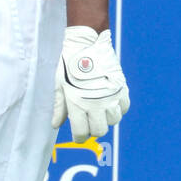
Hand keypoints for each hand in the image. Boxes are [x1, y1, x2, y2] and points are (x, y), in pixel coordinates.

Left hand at [51, 25, 129, 141]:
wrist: (87, 43)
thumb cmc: (69, 64)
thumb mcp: (60, 85)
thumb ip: (60, 107)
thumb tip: (56, 125)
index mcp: (78, 104)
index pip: (82, 133)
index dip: (79, 137)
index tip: (78, 135)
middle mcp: (97, 104)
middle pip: (99, 130)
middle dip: (92, 129)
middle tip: (88, 121)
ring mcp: (112, 96)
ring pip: (114, 120)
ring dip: (106, 118)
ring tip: (99, 109)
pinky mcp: (122, 88)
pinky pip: (125, 107)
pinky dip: (118, 108)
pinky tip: (110, 101)